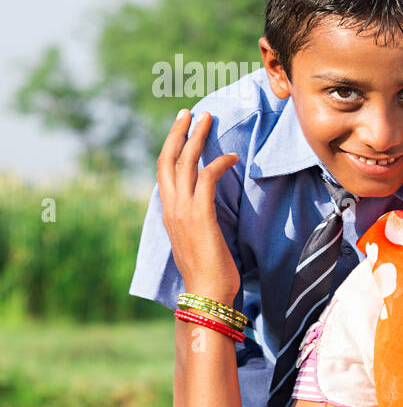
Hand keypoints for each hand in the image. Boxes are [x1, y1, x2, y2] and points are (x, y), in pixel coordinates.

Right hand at [157, 109, 240, 304]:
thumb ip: (199, 220)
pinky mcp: (200, 215)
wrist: (206, 295)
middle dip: (179, 132)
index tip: (181, 129)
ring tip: (208, 118)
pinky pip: (207, 177)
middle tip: (190, 112)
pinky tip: (233, 156)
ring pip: (185, 162)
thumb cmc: (209, 272)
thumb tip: (208, 210)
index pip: (165, 172)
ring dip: (196, 137)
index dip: (172, 148)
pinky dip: (219, 162)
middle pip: (168, 159)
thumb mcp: (200, 239)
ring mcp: (183, 211)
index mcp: (169, 213)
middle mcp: (171, 208)